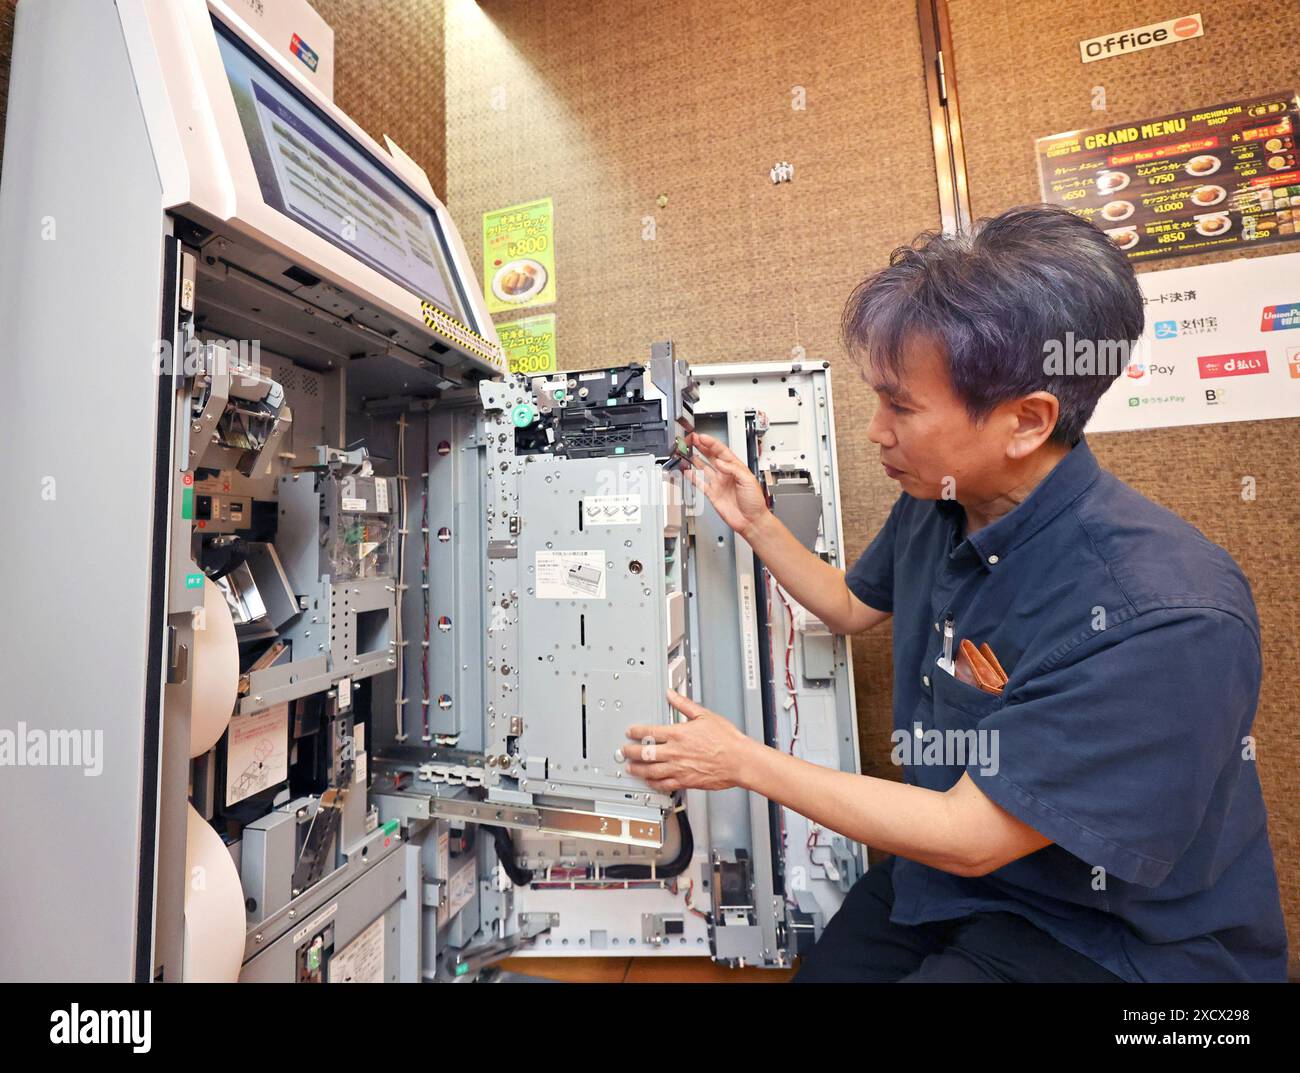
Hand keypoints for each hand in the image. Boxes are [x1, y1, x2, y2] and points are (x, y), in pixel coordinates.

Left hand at [622, 689, 755, 791]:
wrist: (739, 760)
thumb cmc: (726, 740)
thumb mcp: (705, 715)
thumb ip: (684, 705)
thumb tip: (672, 694)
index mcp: (678, 734)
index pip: (650, 732)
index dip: (636, 732)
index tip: (630, 732)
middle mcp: (675, 752)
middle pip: (645, 753)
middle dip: (631, 752)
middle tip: (624, 751)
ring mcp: (679, 768)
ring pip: (651, 771)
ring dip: (638, 769)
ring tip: (631, 768)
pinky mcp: (686, 781)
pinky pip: (664, 784)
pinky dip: (654, 783)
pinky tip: (650, 782)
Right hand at [683, 432, 769, 537]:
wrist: (752, 520)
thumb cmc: (755, 502)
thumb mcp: (748, 480)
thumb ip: (733, 469)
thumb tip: (719, 462)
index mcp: (736, 468)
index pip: (721, 451)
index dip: (711, 443)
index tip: (702, 437)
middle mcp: (726, 474)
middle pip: (711, 456)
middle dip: (701, 447)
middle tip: (692, 439)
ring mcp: (719, 483)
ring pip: (704, 467)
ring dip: (696, 459)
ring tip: (687, 451)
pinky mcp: (713, 494)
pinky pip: (700, 483)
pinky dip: (693, 477)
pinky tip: (687, 471)